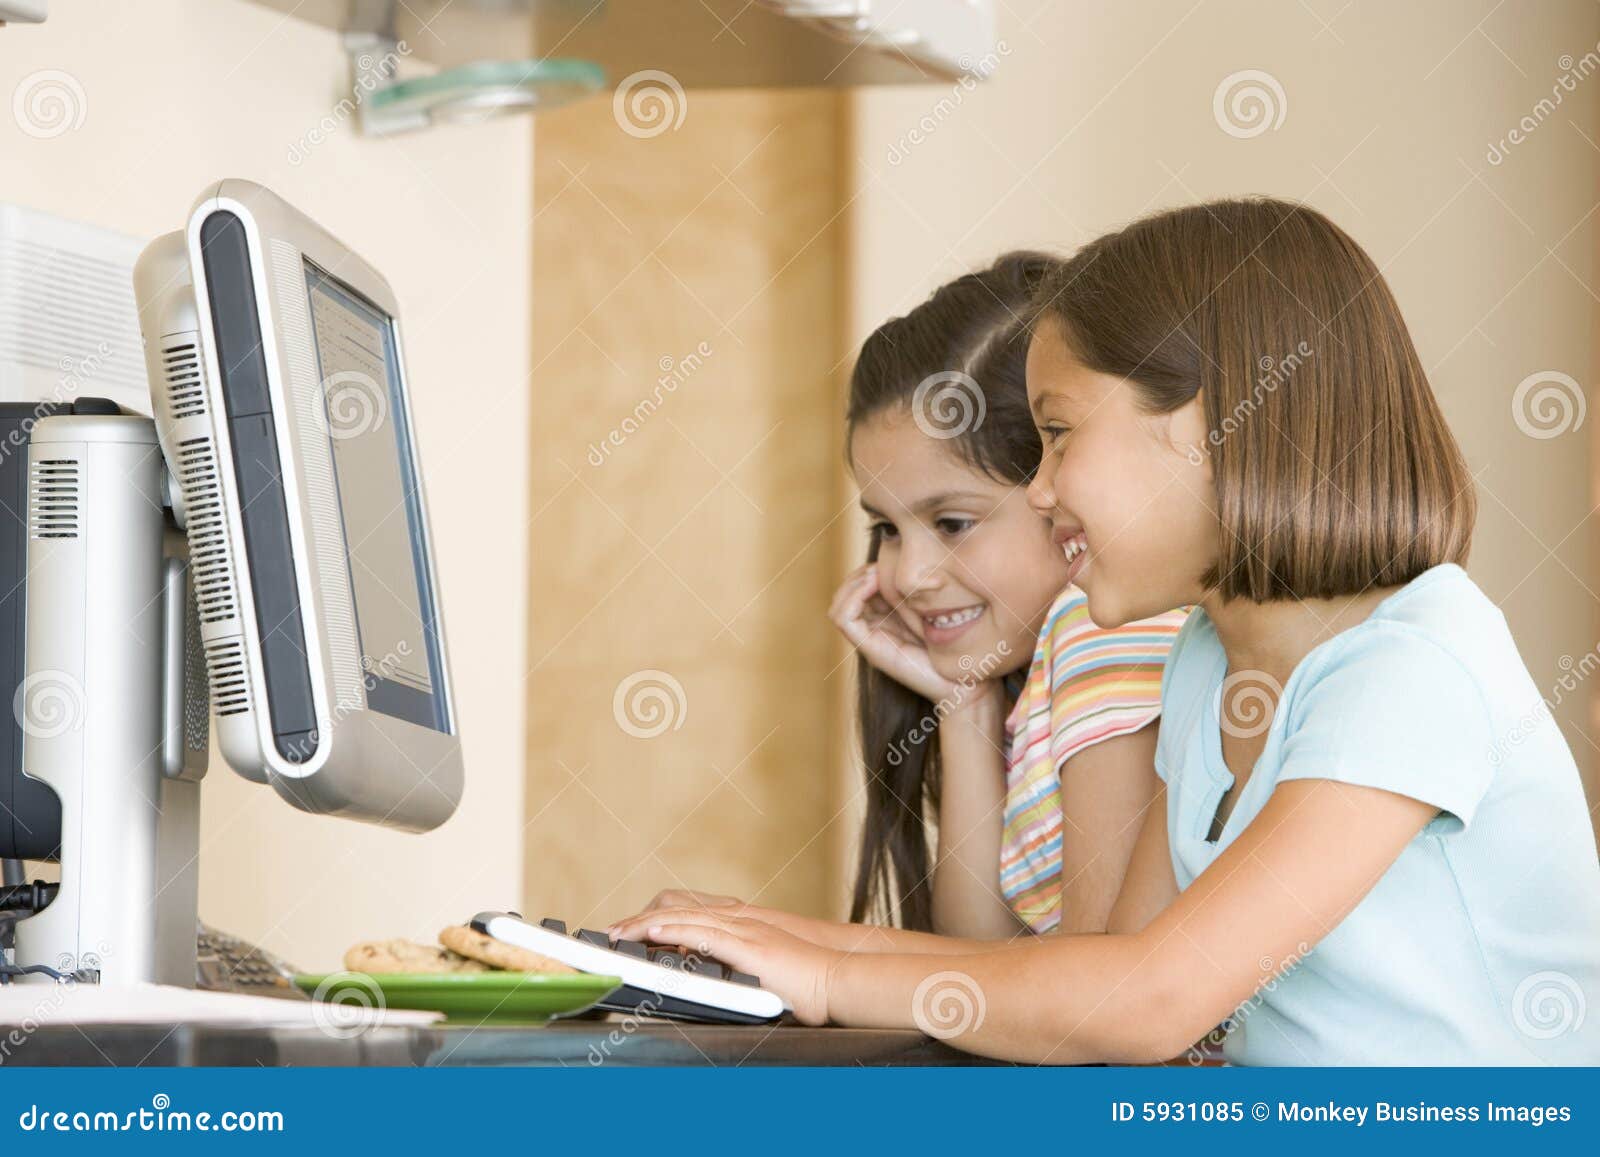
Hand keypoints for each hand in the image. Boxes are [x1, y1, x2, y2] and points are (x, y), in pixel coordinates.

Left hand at [609, 905, 839, 1024]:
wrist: (838, 981)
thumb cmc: (808, 985)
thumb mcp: (764, 974)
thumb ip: (739, 971)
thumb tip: (712, 979)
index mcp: (743, 928)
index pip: (690, 917)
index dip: (657, 922)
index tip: (630, 932)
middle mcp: (741, 923)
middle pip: (680, 912)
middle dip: (642, 922)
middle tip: (612, 931)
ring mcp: (745, 932)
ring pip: (685, 919)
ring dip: (647, 924)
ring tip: (619, 932)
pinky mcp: (749, 947)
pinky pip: (703, 934)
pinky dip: (675, 931)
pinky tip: (653, 933)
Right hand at [830, 565, 966, 702]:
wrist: (963, 684)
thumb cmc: (957, 647)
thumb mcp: (934, 608)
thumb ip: (919, 591)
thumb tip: (911, 562)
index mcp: (886, 620)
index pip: (857, 590)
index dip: (866, 571)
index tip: (887, 561)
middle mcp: (874, 630)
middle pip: (844, 595)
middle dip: (858, 575)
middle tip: (879, 565)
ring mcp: (870, 640)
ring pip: (839, 605)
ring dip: (853, 583)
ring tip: (875, 573)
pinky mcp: (870, 649)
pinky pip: (844, 618)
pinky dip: (853, 596)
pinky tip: (875, 583)